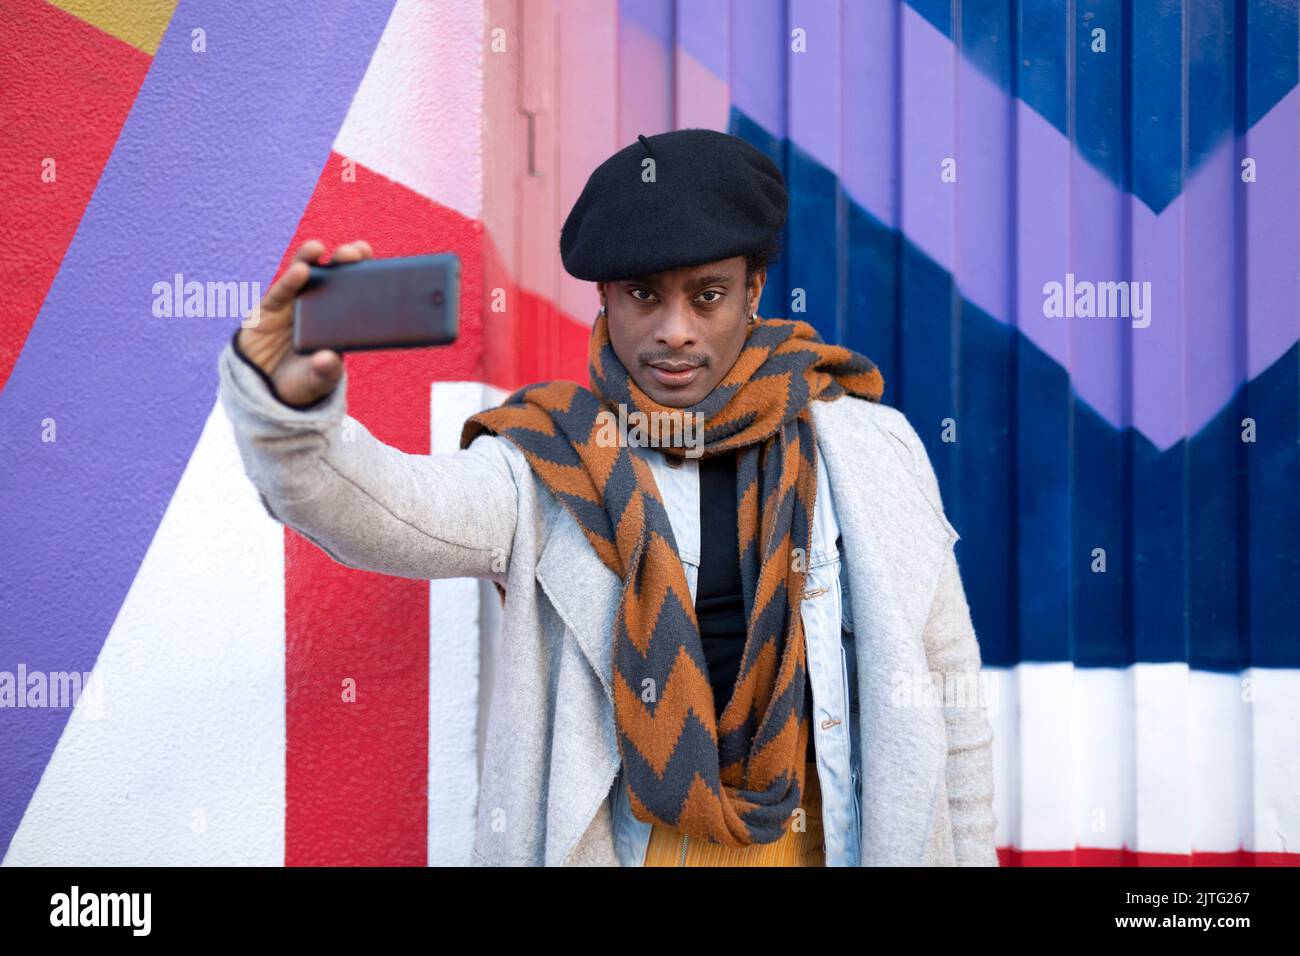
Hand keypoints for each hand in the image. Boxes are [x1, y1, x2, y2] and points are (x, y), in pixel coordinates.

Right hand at [236, 239, 373, 405]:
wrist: (263, 391)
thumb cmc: (299, 383)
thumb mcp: (316, 382)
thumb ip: (324, 373)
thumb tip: (328, 360)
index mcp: (336, 321)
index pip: (353, 293)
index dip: (363, 274)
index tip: (375, 261)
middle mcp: (316, 307)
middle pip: (331, 277)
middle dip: (343, 261)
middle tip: (354, 252)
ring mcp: (292, 304)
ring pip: (302, 276)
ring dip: (310, 259)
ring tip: (318, 248)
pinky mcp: (268, 309)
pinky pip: (279, 292)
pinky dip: (289, 281)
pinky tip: (300, 270)